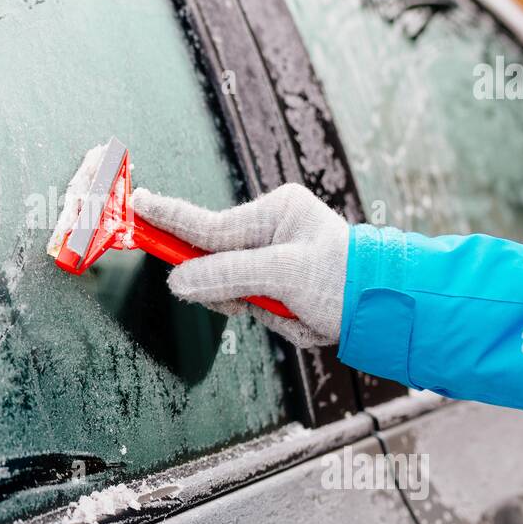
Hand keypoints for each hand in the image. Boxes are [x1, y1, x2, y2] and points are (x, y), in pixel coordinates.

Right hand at [130, 184, 348, 347]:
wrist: (387, 310)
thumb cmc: (344, 280)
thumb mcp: (282, 275)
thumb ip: (226, 276)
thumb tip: (179, 281)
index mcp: (276, 211)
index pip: (207, 223)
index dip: (168, 218)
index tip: (135, 205)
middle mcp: (273, 229)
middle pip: (218, 262)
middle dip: (234, 289)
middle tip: (254, 299)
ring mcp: (277, 258)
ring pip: (235, 290)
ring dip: (261, 309)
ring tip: (296, 311)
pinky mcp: (282, 285)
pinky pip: (257, 305)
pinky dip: (275, 318)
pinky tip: (302, 318)